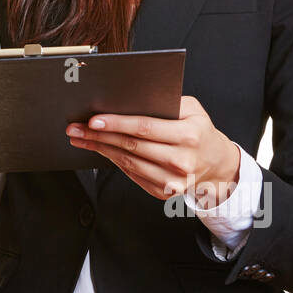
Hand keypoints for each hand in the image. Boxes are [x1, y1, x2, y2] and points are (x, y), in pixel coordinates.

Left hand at [66, 96, 239, 207]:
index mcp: (188, 135)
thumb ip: (167, 102)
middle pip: (132, 146)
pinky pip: (133, 175)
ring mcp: (173, 181)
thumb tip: (130, 99)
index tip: (93, 120)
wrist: (217, 163)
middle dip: (99, 136)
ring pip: (128, 162)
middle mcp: (181, 160)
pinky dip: (114, 162)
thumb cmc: (199, 129)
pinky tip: (100, 150)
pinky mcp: (165, 192)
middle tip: (75, 128)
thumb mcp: (192, 109)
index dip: (117, 124)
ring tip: (81, 138)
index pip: (145, 128)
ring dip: (100, 149)